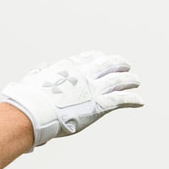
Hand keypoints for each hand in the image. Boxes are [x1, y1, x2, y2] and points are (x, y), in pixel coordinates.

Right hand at [2, 51, 142, 147]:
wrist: (34, 111)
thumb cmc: (29, 99)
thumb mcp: (31, 80)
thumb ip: (38, 73)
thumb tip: (41, 66)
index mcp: (68, 66)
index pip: (89, 57)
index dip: (98, 57)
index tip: (102, 57)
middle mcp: (84, 74)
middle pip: (109, 64)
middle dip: (119, 64)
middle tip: (125, 66)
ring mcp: (93, 88)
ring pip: (119, 80)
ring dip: (130, 79)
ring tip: (136, 81)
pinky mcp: (99, 104)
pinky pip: (121, 99)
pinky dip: (133, 99)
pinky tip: (140, 102)